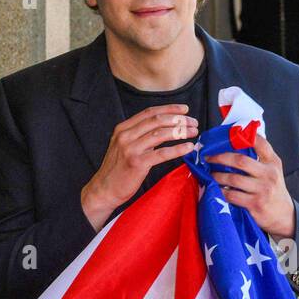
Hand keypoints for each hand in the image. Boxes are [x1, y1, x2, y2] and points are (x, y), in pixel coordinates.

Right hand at [80, 104, 198, 229]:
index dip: (169, 109)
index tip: (185, 109)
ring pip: (160, 134)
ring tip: (194, 133)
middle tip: (193, 123)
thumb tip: (165, 129)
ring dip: (180, 132)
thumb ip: (141, 136)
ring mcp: (130, 149)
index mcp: (123, 128)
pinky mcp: (137, 163)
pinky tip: (188, 147)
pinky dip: (177, 149)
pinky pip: (161, 153)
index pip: (150, 112)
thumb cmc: (118, 169)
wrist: (104, 189)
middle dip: (178, 120)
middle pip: (157, 121)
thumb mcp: (125, 146)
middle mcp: (126, 135)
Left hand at [208, 131, 296, 238]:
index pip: (261, 144)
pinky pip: (232, 196)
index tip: (230, 133)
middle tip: (208, 158)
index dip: (245, 136)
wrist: (283, 215)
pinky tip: (216, 189)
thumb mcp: (273, 170)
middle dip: (220, 158)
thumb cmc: (273, 189)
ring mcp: (262, 190)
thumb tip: (237, 141)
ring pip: (233, 179)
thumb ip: (261, 157)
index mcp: (273, 163)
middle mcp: (269, 174)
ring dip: (217, 176)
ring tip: (210, 175)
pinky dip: (221, 192)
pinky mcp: (255, 204)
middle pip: (240, 161)